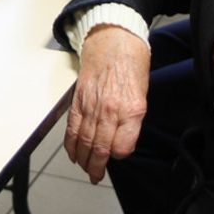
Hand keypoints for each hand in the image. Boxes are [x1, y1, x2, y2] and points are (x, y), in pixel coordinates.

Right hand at [64, 25, 149, 182]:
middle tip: (95, 176)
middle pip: (100, 147)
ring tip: (84, 168)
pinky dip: (70, 142)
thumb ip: (132, 119)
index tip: (116, 157)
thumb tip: (122, 139)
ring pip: (84, 139)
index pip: (123, 146)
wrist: (113, 37)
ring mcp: (92, 104)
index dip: (119, 155)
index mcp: (132, 109)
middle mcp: (111, 109)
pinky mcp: (78, 98)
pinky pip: (72, 126)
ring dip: (82, 158)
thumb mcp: (143, 93)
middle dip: (96, 166)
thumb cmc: (131, 62)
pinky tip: (72, 152)